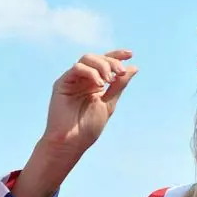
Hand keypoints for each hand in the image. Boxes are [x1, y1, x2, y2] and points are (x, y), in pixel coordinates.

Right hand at [12, 50, 137, 196]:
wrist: (71, 142)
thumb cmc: (87, 128)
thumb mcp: (108, 104)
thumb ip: (119, 86)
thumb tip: (134, 67)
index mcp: (93, 84)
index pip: (105, 62)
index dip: (117, 55)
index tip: (130, 54)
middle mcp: (82, 80)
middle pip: (97, 58)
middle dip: (111, 63)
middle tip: (119, 74)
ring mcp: (72, 80)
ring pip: (86, 59)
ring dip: (101, 66)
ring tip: (109, 81)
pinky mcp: (62, 83)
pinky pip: (76, 69)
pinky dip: (90, 72)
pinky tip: (99, 85)